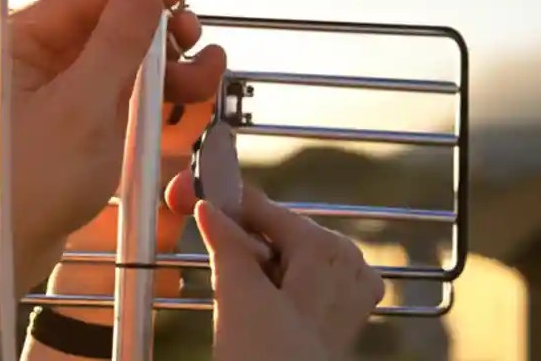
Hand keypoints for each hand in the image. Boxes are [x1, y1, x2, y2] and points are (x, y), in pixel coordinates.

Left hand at [0, 0, 225, 291]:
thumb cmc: (23, 187)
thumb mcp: (83, 107)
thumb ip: (117, 43)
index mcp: (7, 44)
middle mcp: (18, 63)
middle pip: (98, 30)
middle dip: (152, 37)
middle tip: (193, 43)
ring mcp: (35, 97)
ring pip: (107, 66)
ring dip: (156, 72)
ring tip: (201, 82)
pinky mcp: (52, 128)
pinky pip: (101, 98)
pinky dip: (138, 100)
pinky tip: (174, 104)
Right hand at [166, 170, 384, 360]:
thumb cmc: (267, 359)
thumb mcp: (238, 299)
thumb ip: (225, 246)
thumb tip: (210, 207)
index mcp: (326, 249)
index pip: (268, 210)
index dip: (226, 204)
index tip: (192, 195)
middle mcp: (346, 264)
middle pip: (281, 233)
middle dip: (243, 239)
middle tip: (207, 244)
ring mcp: (347, 292)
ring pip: (290, 258)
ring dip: (257, 265)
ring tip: (236, 294)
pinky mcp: (341, 318)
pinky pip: (303, 283)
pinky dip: (276, 286)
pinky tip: (259, 305)